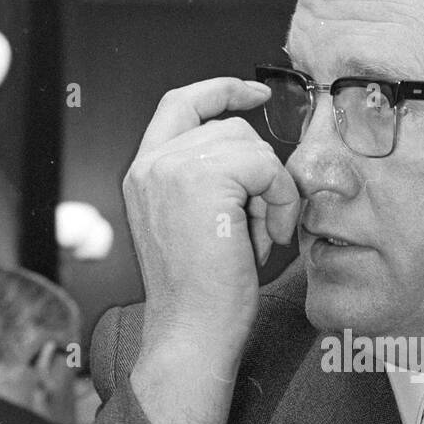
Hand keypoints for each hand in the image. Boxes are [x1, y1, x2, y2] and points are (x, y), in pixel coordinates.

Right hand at [124, 77, 299, 423]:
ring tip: (256, 237)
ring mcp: (172, 169)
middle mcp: (150, 165)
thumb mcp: (201, 223)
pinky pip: (265, 166)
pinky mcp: (201, 179)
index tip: (255, 93)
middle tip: (256, 225)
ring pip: (251, 145)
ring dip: (270, 191)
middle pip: (229, 127)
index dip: (221, 90)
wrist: (192, 333)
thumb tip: (258, 154)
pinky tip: (264, 240)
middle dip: (258, 172)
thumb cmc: (203, 295)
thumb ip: (214, 180)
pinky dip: (278, 202)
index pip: (180, 104)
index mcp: (145, 174)